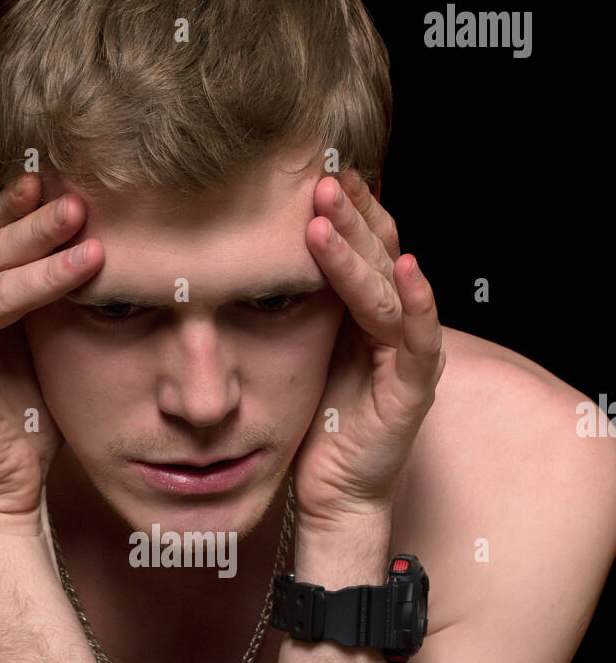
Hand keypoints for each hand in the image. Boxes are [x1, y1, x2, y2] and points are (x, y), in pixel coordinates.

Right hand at [0, 173, 102, 530]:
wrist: (1, 485)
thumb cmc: (26, 418)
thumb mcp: (51, 348)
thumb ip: (59, 303)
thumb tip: (102, 257)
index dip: (24, 207)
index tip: (64, 179)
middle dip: (35, 225)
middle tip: (78, 202)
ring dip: (27, 262)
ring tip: (75, 241)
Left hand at [292, 170, 445, 531]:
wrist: (330, 492)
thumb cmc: (312, 424)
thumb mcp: (295, 351)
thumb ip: (292, 304)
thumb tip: (243, 254)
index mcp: (365, 312)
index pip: (361, 246)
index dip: (344, 210)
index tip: (312, 171)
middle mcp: (393, 325)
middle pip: (379, 254)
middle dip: (351, 214)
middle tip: (319, 176)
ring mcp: (407, 354)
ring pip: (389, 288)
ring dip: (361, 250)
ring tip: (328, 216)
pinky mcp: (413, 389)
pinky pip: (420, 339)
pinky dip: (415, 302)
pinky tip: (407, 270)